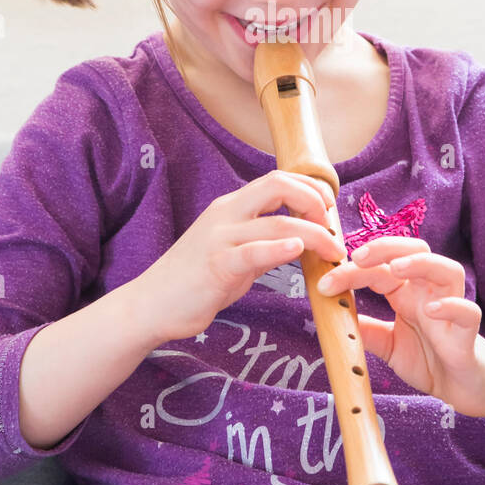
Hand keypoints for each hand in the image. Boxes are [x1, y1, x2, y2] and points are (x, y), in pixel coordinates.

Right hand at [136, 170, 345, 341]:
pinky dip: (280, 249)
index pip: (278, 179)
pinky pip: (253, 251)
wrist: (151, 305)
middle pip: (278, 185)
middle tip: (333, 227)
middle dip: (315, 200)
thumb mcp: (235, 254)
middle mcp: (226, 214)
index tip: (329, 211)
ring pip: (277, 223)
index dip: (310, 189)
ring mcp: (220, 238)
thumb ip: (264, 243)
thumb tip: (301, 242)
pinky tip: (298, 252)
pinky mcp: (217, 265)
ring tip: (333, 252)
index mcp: (231, 207)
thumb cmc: (194, 281)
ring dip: (314, 235)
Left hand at [317, 236, 484, 417]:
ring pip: (448, 270)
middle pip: (417, 250)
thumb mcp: (389, 346)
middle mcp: (430, 294)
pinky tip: (433, 310)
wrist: (465, 388)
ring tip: (396, 268)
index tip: (324, 283)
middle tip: (359, 256)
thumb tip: (332, 316)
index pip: (380, 268)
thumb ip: (366, 331)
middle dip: (387, 247)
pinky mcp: (468, 335)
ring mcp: (452, 310)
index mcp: (408, 293)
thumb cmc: (430, 360)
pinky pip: (468, 312)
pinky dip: (452, 306)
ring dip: (422, 264)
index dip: (352, 270)